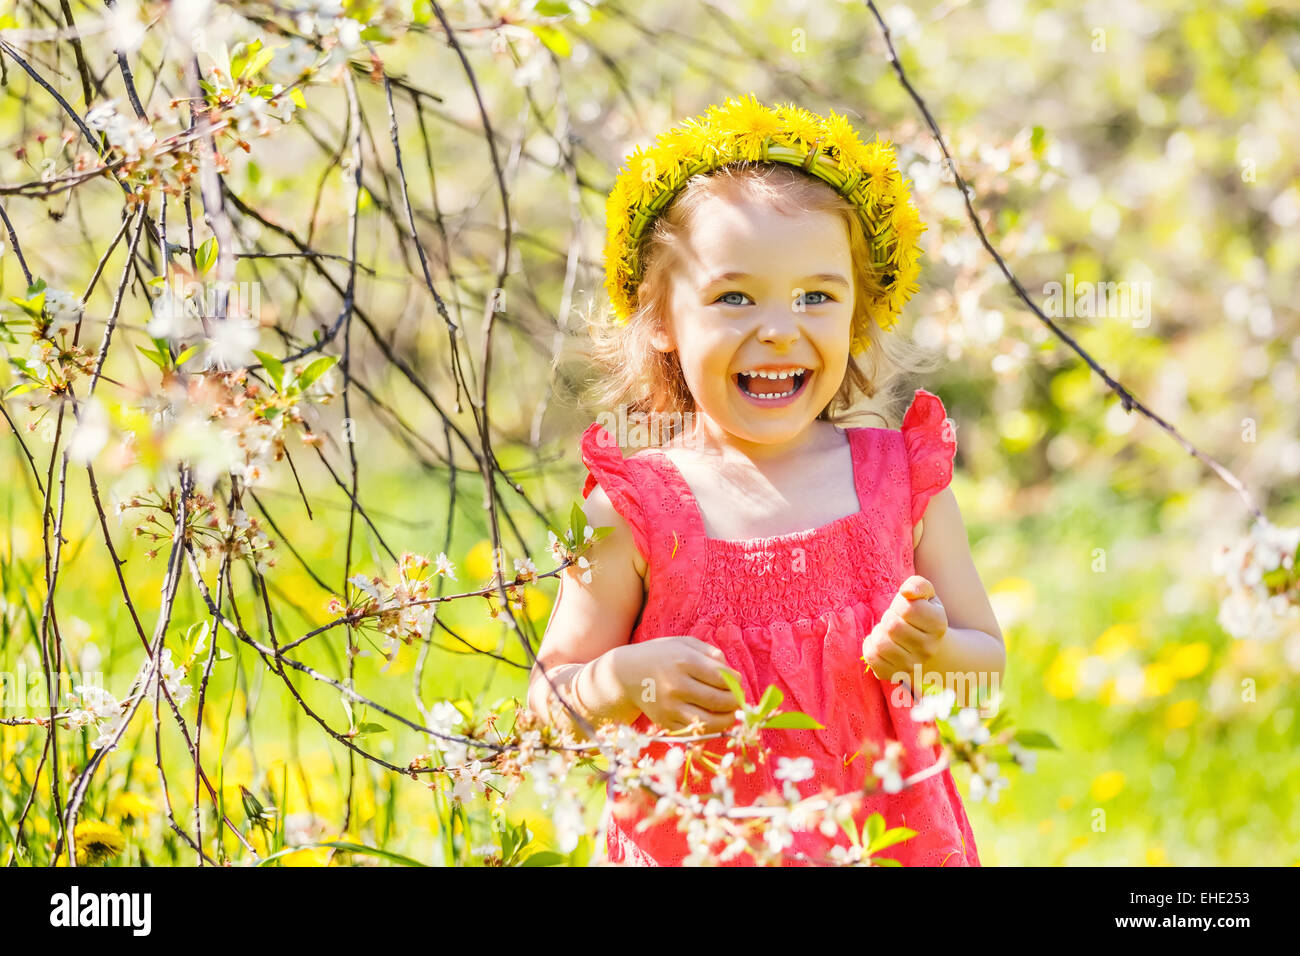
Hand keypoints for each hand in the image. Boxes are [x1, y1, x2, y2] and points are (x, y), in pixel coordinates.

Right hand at [612, 636, 738, 733]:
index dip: (735, 682)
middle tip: (737, 699)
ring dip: (727, 719)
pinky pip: (694, 732)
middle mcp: (676, 685)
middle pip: (719, 700)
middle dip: (735, 701)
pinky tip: (713, 719)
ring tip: (730, 713)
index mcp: (683, 661)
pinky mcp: (665, 722)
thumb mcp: (682, 643)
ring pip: (710, 721)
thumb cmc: (660, 656)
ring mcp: (670, 706)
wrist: (625, 675)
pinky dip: (709, 729)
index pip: (721, 677)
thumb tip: (732, 673)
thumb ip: (710, 652)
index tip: (737, 682)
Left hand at [862, 575, 947, 685]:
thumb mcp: (927, 596)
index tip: (904, 608)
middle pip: (892, 626)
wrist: (931, 650)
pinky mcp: (895, 674)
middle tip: (895, 619)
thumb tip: (906, 592)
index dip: (899, 603)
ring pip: (881, 644)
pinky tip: (880, 643)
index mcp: (938, 624)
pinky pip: (872, 658)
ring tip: (888, 631)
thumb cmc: (924, 616)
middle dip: (889, 617)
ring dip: (879, 632)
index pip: (907, 608)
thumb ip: (918, 585)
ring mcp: (912, 665)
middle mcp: (928, 648)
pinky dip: (870, 646)